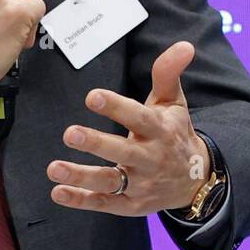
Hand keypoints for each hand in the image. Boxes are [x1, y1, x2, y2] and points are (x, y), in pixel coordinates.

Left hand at [46, 41, 209, 215]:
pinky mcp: (131, 205)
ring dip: (81, 176)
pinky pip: (104, 203)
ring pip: (110, 181)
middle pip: (123, 152)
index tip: (92, 96)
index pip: (138, 117)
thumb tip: (184, 45)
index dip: (116, 107)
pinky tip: (58, 192)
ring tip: (54, 169)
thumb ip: (169, 73)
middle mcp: (151, 158)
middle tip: (70, 133)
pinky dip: (81, 200)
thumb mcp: (174, 102)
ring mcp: (141, 184)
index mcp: (160, 130)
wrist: (195, 179)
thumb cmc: (175, 132)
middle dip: (97, 144)